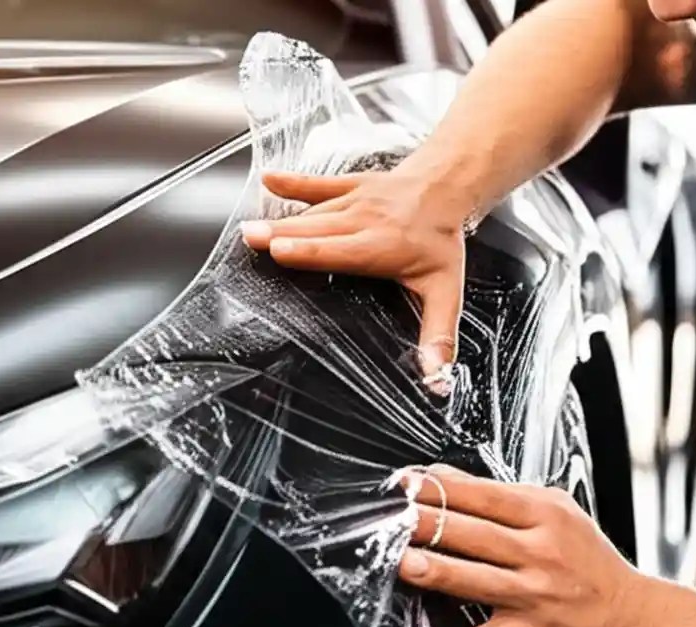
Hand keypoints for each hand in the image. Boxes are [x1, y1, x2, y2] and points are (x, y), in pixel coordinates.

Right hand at [238, 166, 472, 391]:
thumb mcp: (446, 292)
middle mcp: (363, 222)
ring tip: (249, 229)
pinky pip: (316, 183)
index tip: (281, 252)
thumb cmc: (439, 242)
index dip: (309, 252)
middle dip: (282, 234)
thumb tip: (435, 377)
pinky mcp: (345, 185)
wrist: (444, 189)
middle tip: (251, 238)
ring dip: (278, 221)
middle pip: (316, 231)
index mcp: (381, 248)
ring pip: (310, 214)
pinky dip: (291, 182)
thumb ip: (438, 335)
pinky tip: (268, 180)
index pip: (340, 251)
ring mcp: (352, 201)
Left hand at [396, 464, 649, 626]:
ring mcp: (534, 595)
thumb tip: (442, 475)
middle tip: (394, 518)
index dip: (441, 489)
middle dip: (429, 524)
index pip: (484, 495)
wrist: (627, 620)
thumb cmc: (584, 561)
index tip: (406, 484)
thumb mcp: (553, 512)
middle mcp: (539, 552)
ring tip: (404, 565)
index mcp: (542, 514)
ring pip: (478, 581)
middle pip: (474, 534)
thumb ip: (498, 495)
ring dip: (438, 573)